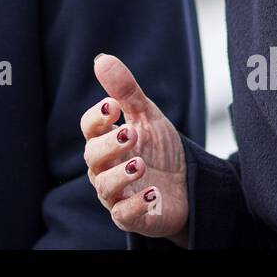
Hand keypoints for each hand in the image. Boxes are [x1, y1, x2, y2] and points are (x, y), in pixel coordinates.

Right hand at [81, 53, 188, 245]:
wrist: (187, 185)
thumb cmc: (159, 149)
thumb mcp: (146, 116)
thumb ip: (125, 90)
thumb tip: (101, 59)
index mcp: (107, 141)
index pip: (90, 128)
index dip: (97, 117)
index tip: (112, 106)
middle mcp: (105, 168)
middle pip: (92, 157)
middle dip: (109, 145)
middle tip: (130, 133)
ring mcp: (117, 194)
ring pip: (105, 187)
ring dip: (120, 175)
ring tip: (140, 164)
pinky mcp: (131, 217)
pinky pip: (124, 215)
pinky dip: (136, 205)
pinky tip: (152, 194)